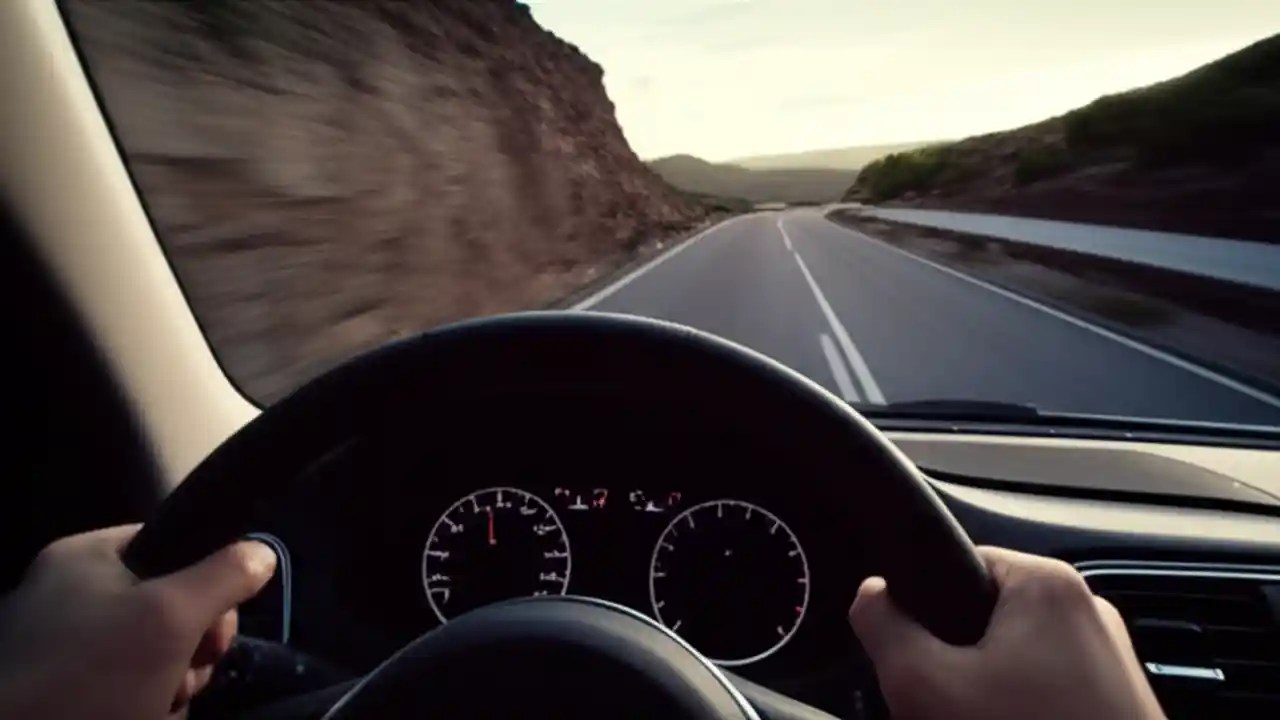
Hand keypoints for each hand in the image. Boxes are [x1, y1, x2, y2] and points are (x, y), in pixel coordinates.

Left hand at [0, 525, 276, 719]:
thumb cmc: (90, 677)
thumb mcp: (170, 619)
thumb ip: (224, 577)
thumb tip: (262, 552)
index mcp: (86, 558)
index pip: (174, 545)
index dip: (210, 581)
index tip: (217, 624)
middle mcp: (70, 595)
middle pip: (171, 605)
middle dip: (194, 646)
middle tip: (190, 672)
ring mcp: (65, 648)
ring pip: (155, 654)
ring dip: (176, 683)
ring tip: (160, 705)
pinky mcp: (67, 692)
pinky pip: (130, 687)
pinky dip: (146, 705)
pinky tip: (144, 716)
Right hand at [849, 547, 1164, 719]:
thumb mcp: (926, 686)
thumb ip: (884, 629)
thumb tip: (871, 597)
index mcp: (1046, 582)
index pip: (957, 565)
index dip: (923, 611)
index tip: (919, 660)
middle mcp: (1087, 608)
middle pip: (984, 619)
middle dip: (955, 663)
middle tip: (944, 707)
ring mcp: (1109, 659)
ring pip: (1013, 662)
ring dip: (985, 694)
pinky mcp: (1116, 702)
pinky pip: (1045, 691)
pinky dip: (1018, 712)